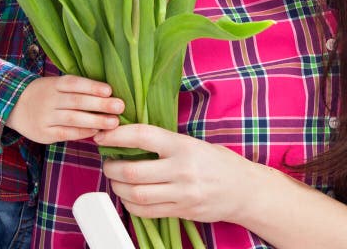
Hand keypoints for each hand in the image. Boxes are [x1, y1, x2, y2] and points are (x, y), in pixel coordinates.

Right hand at [6, 75, 124, 143]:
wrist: (13, 106)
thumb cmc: (45, 94)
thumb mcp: (55, 84)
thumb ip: (76, 88)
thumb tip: (107, 93)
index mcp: (54, 84)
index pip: (75, 84)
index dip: (92, 87)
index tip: (110, 90)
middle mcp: (49, 99)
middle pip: (77, 101)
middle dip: (100, 104)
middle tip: (120, 106)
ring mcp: (45, 117)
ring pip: (73, 119)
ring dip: (95, 121)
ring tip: (114, 122)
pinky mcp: (43, 134)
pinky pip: (65, 134)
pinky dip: (82, 133)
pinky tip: (96, 132)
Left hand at [96, 123, 255, 223]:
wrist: (243, 190)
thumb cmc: (217, 161)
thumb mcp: (192, 143)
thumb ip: (165, 142)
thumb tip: (130, 137)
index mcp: (182, 145)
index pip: (142, 136)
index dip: (117, 135)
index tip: (103, 136)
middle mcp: (181, 169)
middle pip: (132, 171)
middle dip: (111, 168)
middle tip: (108, 162)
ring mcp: (181, 194)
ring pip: (135, 195)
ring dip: (118, 188)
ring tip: (116, 179)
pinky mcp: (181, 212)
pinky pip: (146, 212)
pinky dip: (130, 204)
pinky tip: (129, 196)